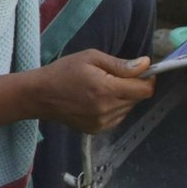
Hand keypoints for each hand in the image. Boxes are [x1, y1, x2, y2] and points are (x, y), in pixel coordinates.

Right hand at [33, 50, 156, 135]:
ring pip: (128, 108)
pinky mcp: (96, 129)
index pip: (144, 90)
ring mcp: (101, 122)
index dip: (147, 79)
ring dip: (123, 98)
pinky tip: (98, 100)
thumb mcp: (91, 58)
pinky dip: (114, 108)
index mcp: (106, 89)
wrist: (39, 95)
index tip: (141, 72)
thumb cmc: (63, 72)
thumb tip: (146, 65)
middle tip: (114, 77)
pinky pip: (117, 117)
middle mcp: (106, 109)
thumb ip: (120, 64)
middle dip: (133, 87)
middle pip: (138, 99)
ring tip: (103, 89)